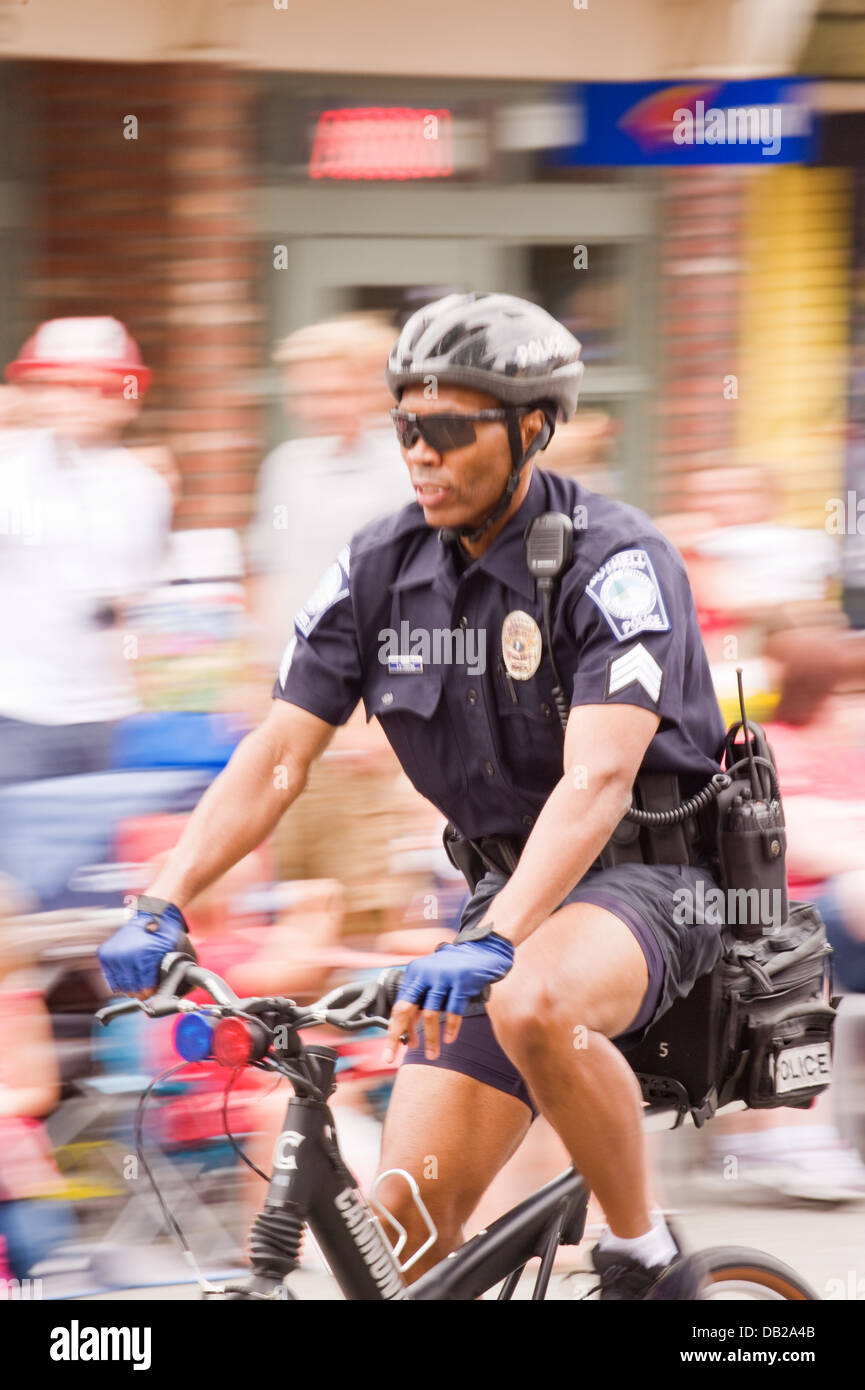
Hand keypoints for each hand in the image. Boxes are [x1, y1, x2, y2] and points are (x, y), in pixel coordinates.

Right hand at [98, 896, 189, 997]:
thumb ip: (167, 969)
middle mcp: (126, 956)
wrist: (151, 912)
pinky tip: (126, 980)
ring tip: (135, 987)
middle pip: (131, 987)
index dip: (149, 992)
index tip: (151, 993)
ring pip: (119, 984)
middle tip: (144, 993)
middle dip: (139, 992)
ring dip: (128, 988)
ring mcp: (113, 955)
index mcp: (143, 956)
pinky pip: (110, 976)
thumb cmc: (163, 931)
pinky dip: (117, 980)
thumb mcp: (169, 950)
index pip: (144, 985)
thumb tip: (168, 988)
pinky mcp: (105, 954)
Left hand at [384, 932, 513, 1061]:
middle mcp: (425, 974)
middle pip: (405, 1009)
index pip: (399, 1006)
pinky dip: (451, 1027)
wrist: (482, 950)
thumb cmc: (454, 969)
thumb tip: (406, 1029)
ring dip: (430, 1038)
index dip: (395, 1029)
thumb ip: (419, 1000)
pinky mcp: (461, 981)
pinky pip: (454, 1010)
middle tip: (390, 1058)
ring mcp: (443, 977)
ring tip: (432, 1055)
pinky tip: (449, 1039)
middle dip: (396, 1036)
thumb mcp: (432, 980)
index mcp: (414, 974)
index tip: (392, 1050)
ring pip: (431, 1014)